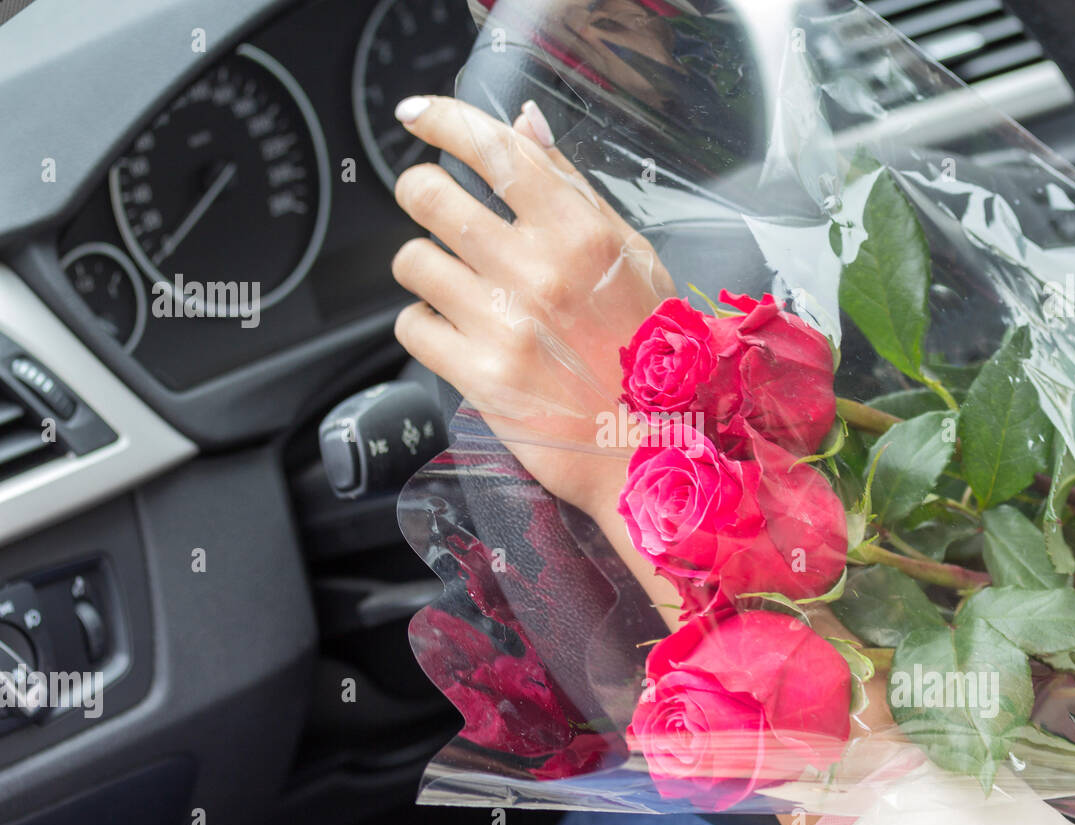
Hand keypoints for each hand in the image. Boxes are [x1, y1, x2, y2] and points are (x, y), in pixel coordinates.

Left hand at [389, 95, 674, 513]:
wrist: (650, 447)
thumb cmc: (650, 353)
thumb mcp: (634, 259)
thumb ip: (574, 191)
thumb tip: (524, 126)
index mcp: (580, 233)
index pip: (494, 149)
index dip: (442, 120)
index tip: (417, 115)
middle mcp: (538, 271)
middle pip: (429, 195)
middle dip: (420, 192)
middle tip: (432, 206)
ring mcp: (503, 324)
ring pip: (411, 260)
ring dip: (425, 267)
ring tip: (455, 285)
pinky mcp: (478, 376)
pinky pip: (412, 324)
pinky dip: (426, 324)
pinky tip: (457, 332)